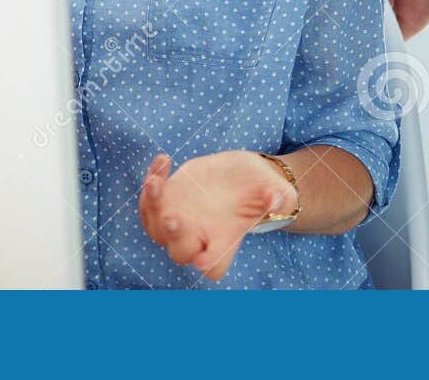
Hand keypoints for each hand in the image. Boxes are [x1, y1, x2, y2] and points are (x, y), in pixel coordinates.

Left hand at [138, 150, 296, 281]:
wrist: (243, 175)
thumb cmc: (263, 189)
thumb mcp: (278, 191)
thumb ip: (279, 199)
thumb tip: (275, 201)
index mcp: (226, 241)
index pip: (214, 267)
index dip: (207, 264)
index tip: (204, 257)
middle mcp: (199, 236)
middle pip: (179, 251)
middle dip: (174, 237)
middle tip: (172, 217)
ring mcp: (181, 219)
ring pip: (155, 227)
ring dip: (152, 206)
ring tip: (157, 181)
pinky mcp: (170, 198)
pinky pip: (150, 199)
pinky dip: (152, 181)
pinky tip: (163, 161)